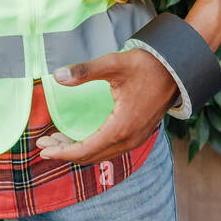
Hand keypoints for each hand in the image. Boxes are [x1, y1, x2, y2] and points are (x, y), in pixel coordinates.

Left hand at [36, 48, 177, 165]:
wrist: (177, 69)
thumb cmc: (146, 66)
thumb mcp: (113, 64)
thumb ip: (84, 71)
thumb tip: (57, 76)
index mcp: (120, 128)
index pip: (85, 150)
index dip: (62, 152)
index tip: (43, 149)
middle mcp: (129, 140)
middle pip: (91, 156)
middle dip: (65, 152)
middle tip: (44, 144)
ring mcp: (136, 139)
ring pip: (101, 154)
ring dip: (79, 150)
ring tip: (58, 141)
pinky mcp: (139, 134)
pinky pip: (111, 149)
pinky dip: (93, 147)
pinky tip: (83, 138)